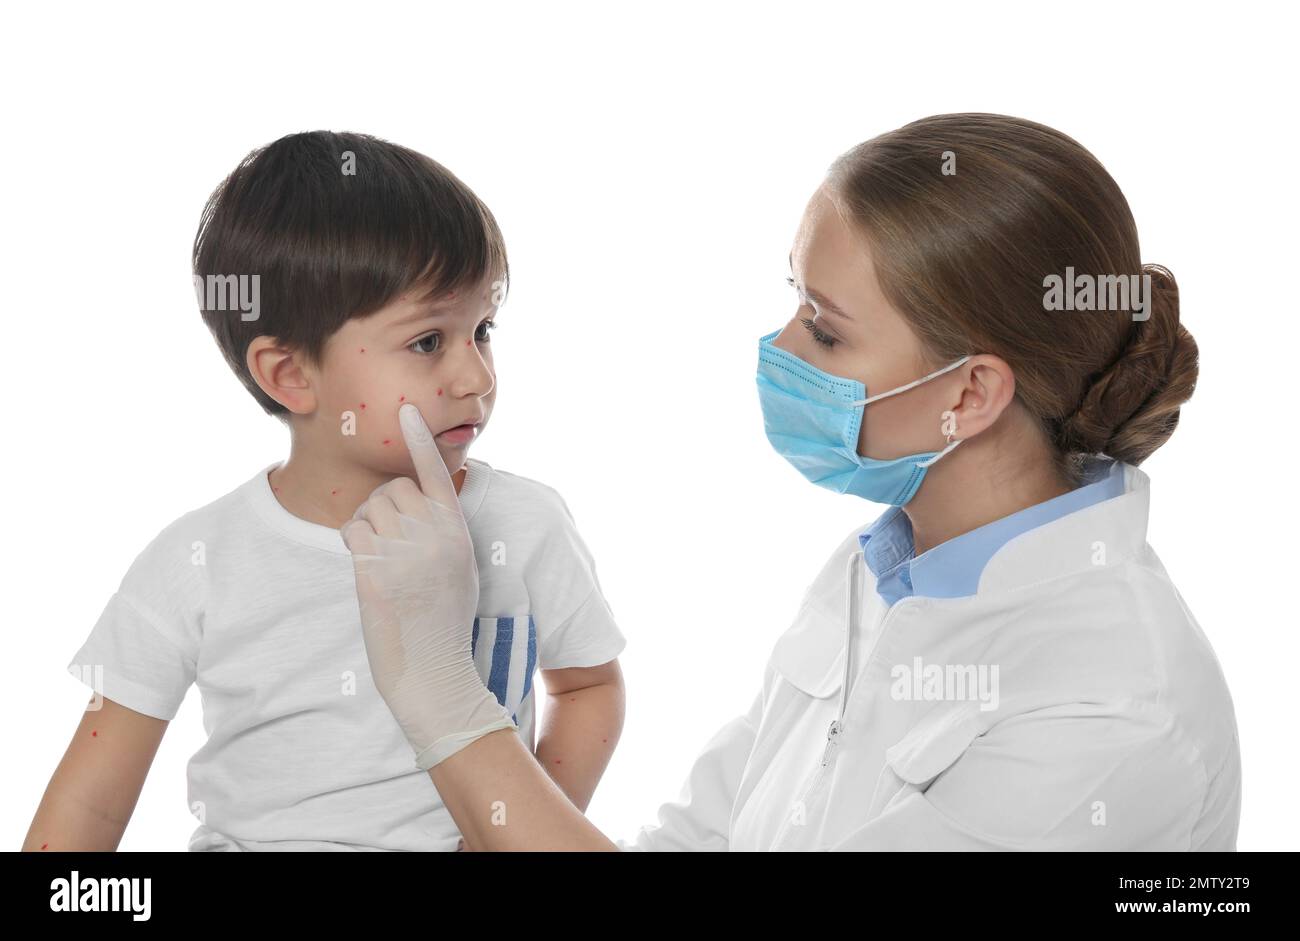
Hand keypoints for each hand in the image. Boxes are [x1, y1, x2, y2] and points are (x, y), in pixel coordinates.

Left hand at [340, 403, 515, 770]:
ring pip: (368, 507)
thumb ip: (445, 532)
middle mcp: (433, 535)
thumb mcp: (460, 568)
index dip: (419, 439)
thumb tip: (426, 503)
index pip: (437, 473)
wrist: (434, 668)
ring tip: (380, 558)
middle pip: (394, 489)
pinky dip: (353, 542)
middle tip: (388, 541)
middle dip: (383, 506)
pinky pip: (352, 530)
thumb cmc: (446, 621)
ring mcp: (403, 552)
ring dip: (366, 524)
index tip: (406, 411)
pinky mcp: (374, 570)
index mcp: (457, 531)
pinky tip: (366, 567)